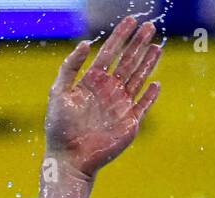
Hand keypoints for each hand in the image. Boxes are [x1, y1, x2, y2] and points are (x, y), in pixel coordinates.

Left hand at [44, 16, 161, 179]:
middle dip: (137, 44)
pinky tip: (155, 83)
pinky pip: (143, 105)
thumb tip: (86, 43)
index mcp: (91, 83)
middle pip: (126, 62)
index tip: (130, 20)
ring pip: (137, 79)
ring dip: (147, 63)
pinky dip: (150, 95)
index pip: (108, 54)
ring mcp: (119, 106)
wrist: (69, 160)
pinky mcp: (129, 123)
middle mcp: (107, 91)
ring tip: (156, 46)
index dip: (119, 37)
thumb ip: (69, 68)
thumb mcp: (58, 94)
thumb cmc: (59, 129)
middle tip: (149, 26)